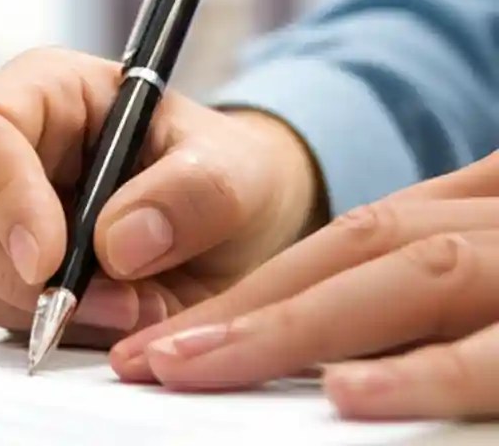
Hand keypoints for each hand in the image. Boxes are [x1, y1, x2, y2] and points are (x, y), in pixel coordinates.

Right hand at [0, 47, 324, 346]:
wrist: (237, 232)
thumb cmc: (226, 175)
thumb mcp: (238, 169)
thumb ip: (193, 192)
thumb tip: (117, 245)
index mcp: (43, 94)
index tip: (50, 256)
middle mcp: (2, 154)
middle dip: (17, 274)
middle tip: (114, 301)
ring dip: (43, 312)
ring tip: (134, 308)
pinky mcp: (5, 281)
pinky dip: (54, 334)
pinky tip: (115, 318)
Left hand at [109, 151, 498, 419]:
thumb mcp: (492, 274)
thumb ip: (422, 294)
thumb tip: (327, 365)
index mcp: (480, 210)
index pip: (357, 240)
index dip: (254, 292)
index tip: (163, 347)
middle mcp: (497, 225)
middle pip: (364, 247)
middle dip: (247, 307)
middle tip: (143, 361)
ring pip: (416, 276)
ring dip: (296, 324)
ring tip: (191, 365)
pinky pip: (493, 352)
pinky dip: (421, 374)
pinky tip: (344, 397)